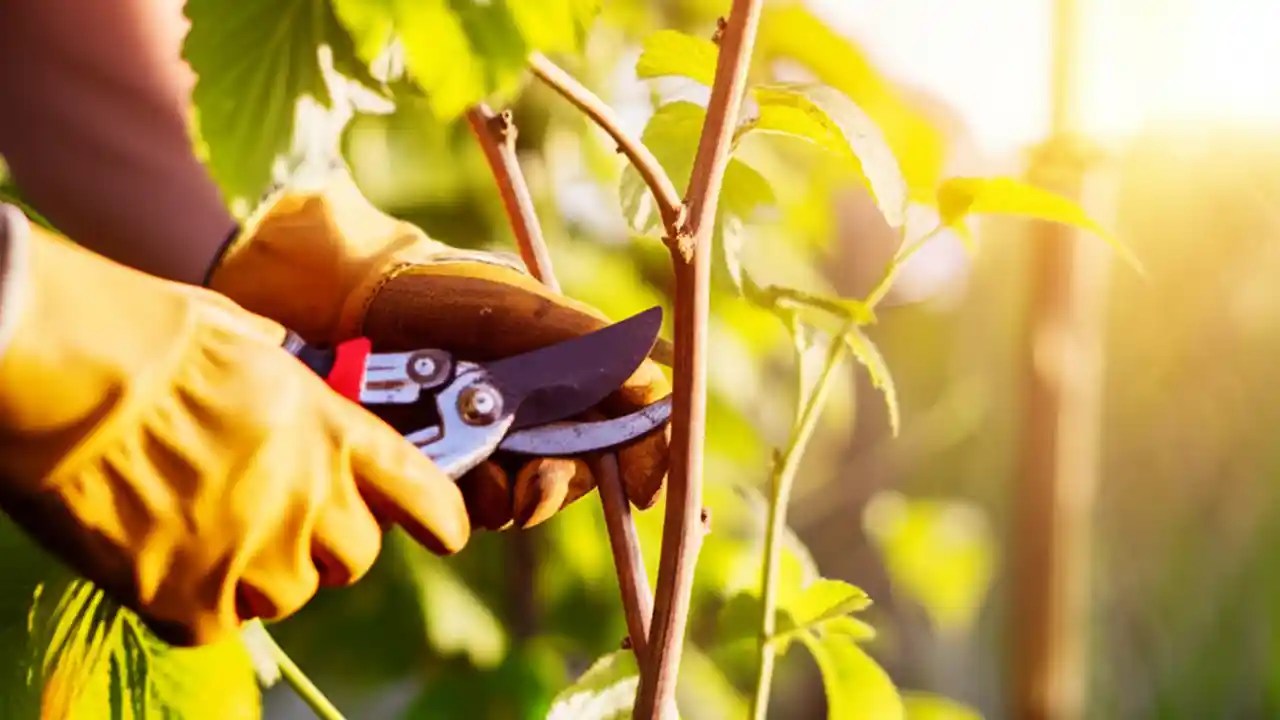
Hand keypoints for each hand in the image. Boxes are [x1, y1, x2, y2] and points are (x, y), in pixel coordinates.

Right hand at [0, 205, 468, 645]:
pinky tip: (165, 555)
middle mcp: (316, 502)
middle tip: (281, 515)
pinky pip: (220, 621)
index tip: (446, 531)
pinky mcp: (196, 602)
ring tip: (207, 526)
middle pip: (356, 555)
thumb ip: (294, 380)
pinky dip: (199, 599)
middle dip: (328, 540)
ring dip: (262, 571)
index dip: (440, 518)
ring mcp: (259, 557)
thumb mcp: (254, 341)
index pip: (425, 494)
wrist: (71, 376)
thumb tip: (293, 377)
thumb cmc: (154, 337)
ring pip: (290, 593)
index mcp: (339, 434)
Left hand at [206, 168, 670, 527]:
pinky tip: (442, 468)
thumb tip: (651, 388)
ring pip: (523, 501)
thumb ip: (584, 346)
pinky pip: (468, 509)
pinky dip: (462, 497)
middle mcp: (532, 413)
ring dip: (508, 495)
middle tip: (532, 485)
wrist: (342, 305)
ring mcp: (486, 444)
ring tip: (477, 468)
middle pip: (577, 475)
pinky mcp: (440, 470)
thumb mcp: (514, 311)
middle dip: (559, 486)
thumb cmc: (433, 292)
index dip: (642, 460)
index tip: (643, 490)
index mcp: (565, 372)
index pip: (624, 426)